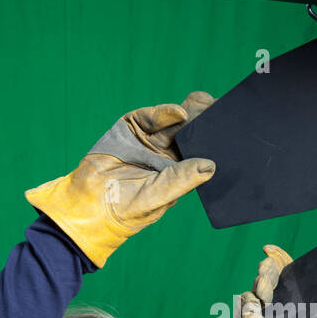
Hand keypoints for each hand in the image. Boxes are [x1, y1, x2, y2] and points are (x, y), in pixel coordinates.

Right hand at [24, 93, 216, 266]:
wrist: (86, 205)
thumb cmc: (124, 211)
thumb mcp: (156, 197)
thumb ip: (180, 180)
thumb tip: (210, 166)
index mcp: (177, 173)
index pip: (200, 152)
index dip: (213, 141)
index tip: (230, 131)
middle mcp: (166, 154)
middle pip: (190, 132)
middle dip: (204, 120)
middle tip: (220, 110)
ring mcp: (148, 140)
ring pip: (173, 121)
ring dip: (189, 113)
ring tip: (204, 106)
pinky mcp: (130, 129)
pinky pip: (150, 118)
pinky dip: (163, 113)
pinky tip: (179, 112)